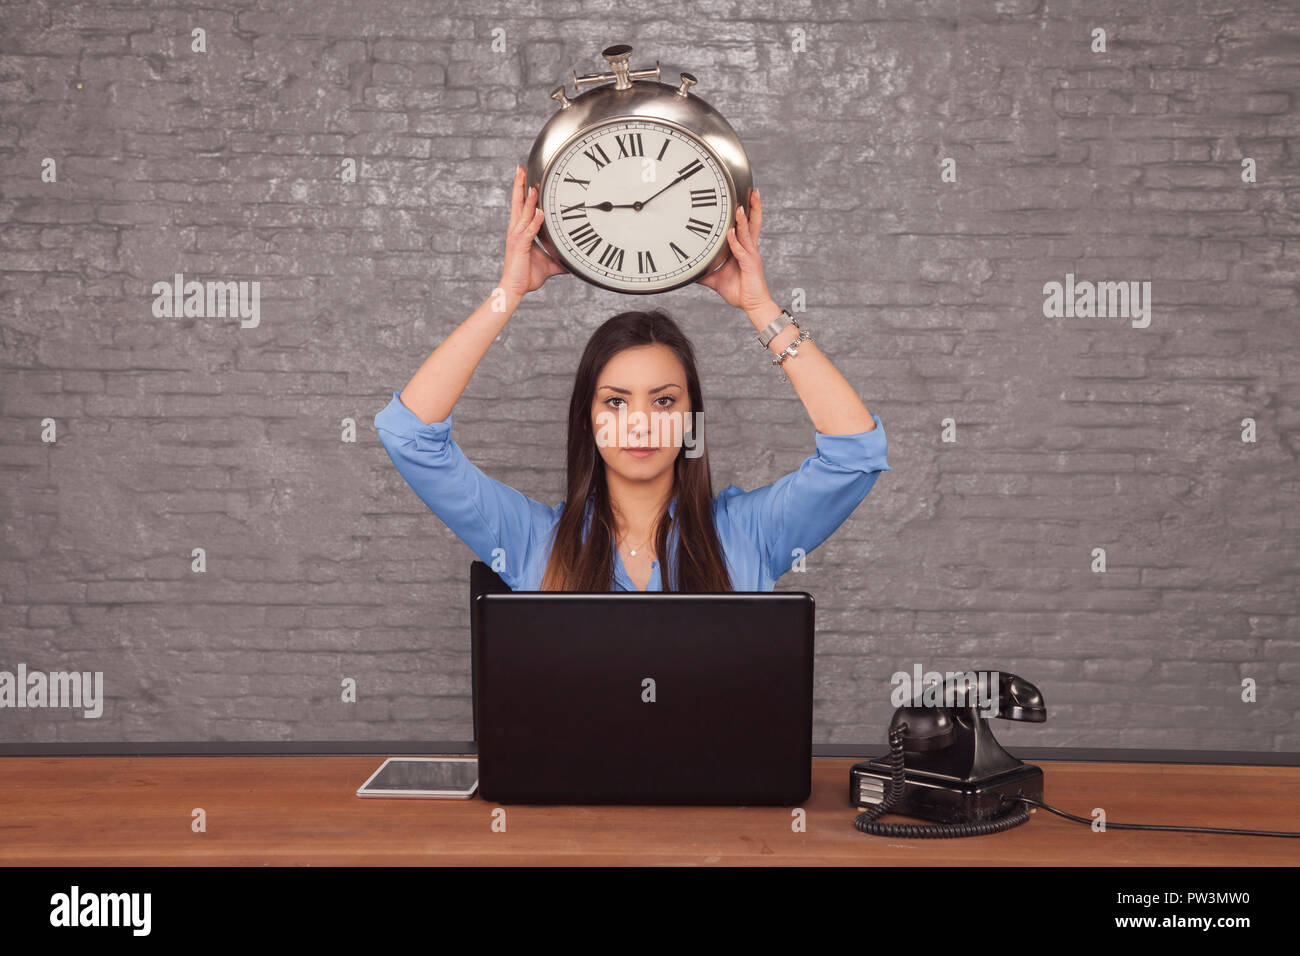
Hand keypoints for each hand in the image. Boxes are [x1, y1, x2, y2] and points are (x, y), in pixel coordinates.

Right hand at [498, 165, 568, 298]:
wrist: (515, 288)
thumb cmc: (527, 276)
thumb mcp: (549, 266)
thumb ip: (560, 259)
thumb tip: (574, 261)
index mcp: (519, 231)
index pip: (521, 206)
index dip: (523, 191)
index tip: (526, 177)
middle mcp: (515, 230)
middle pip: (517, 203)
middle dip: (519, 185)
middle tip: (521, 168)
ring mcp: (516, 237)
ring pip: (523, 213)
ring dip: (529, 199)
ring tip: (534, 184)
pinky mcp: (520, 245)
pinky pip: (529, 231)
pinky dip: (535, 221)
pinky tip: (541, 212)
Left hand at [697, 188, 773, 313]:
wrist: (752, 306)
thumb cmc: (739, 292)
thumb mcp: (716, 280)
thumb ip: (704, 273)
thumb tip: (689, 271)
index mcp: (744, 250)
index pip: (745, 227)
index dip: (745, 213)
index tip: (742, 197)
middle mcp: (749, 249)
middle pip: (753, 223)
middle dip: (754, 207)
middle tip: (752, 190)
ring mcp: (751, 256)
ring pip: (747, 233)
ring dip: (742, 219)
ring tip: (739, 205)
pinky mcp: (750, 264)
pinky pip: (741, 250)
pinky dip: (734, 241)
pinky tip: (729, 232)